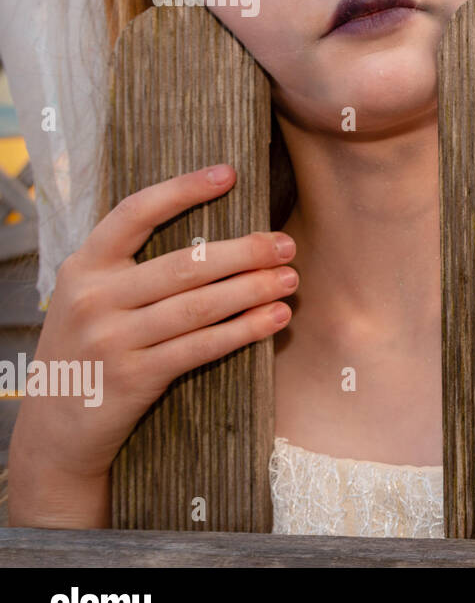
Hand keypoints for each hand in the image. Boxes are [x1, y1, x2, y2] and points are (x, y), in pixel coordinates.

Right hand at [7, 164, 297, 525]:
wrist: (55, 428)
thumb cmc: (90, 350)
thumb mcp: (91, 299)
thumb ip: (132, 268)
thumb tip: (216, 237)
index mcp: (83, 266)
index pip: (135, 212)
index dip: (184, 190)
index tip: (229, 173)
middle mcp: (94, 298)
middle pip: (184, 264)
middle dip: (245, 251)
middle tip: (287, 244)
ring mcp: (112, 339)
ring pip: (200, 305)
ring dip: (254, 290)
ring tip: (291, 280)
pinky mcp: (134, 376)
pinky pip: (202, 346)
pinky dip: (245, 330)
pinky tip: (275, 319)